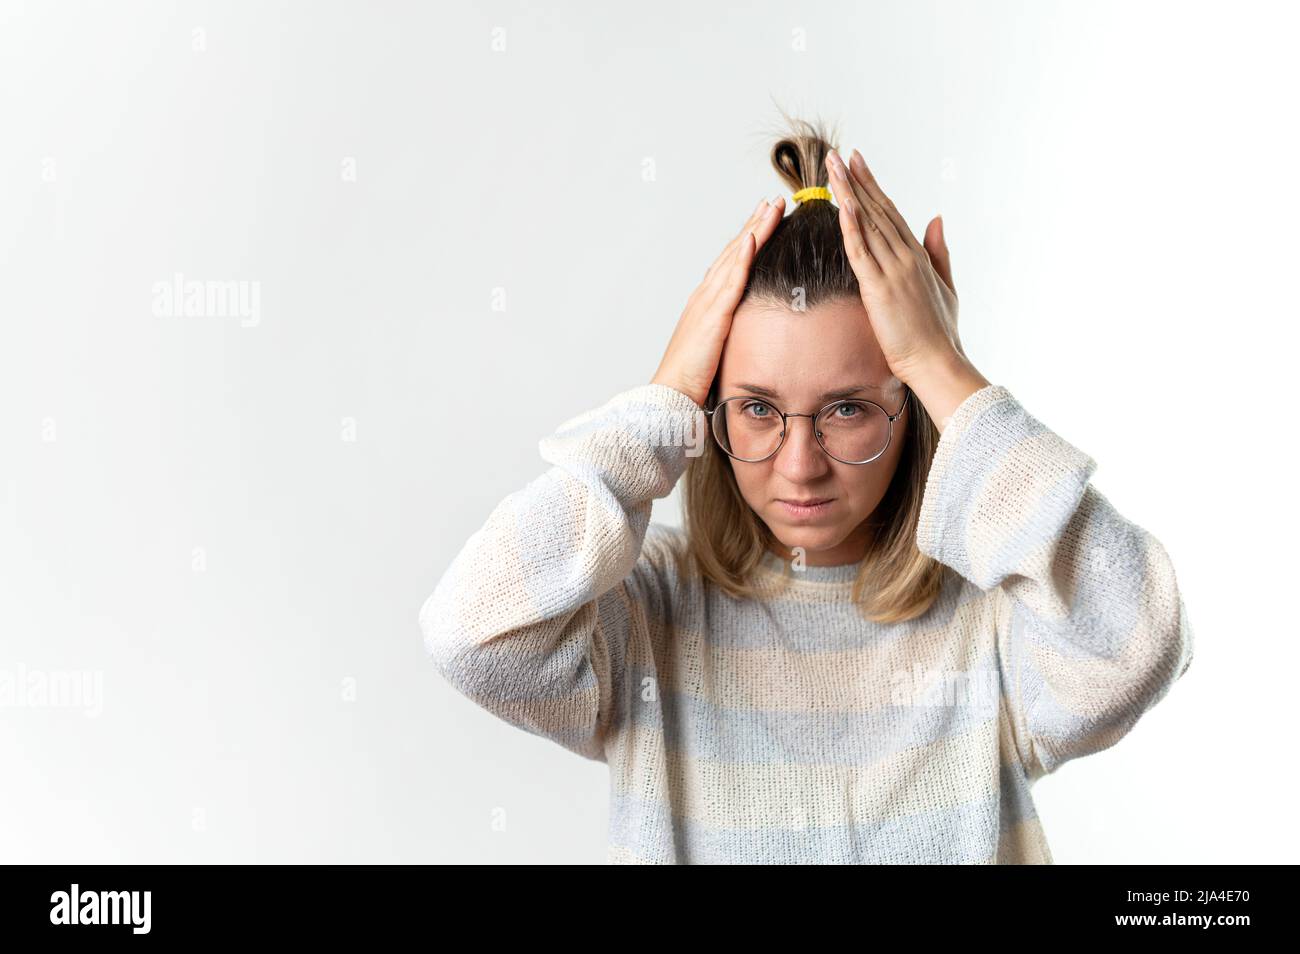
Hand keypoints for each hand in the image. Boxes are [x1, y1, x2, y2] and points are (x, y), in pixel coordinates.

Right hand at [651, 196, 785, 406]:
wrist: (671, 394)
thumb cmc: (691, 379)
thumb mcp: (715, 350)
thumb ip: (728, 334)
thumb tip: (747, 331)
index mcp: (705, 304)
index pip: (731, 264)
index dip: (748, 239)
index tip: (764, 219)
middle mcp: (704, 296)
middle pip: (734, 252)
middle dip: (754, 224)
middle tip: (773, 201)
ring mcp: (707, 303)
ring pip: (735, 258)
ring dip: (754, 230)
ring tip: (771, 208)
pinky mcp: (713, 316)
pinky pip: (731, 282)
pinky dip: (742, 258)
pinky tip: (753, 239)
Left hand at [825, 147, 966, 384]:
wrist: (939, 362)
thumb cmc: (940, 333)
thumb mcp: (945, 286)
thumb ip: (940, 250)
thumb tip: (936, 218)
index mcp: (918, 256)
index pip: (891, 213)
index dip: (872, 186)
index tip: (857, 163)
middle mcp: (907, 256)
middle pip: (877, 210)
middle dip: (856, 180)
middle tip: (839, 154)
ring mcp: (894, 270)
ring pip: (868, 223)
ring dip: (848, 193)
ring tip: (832, 168)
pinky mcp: (880, 288)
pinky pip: (862, 251)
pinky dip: (852, 227)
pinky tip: (842, 205)